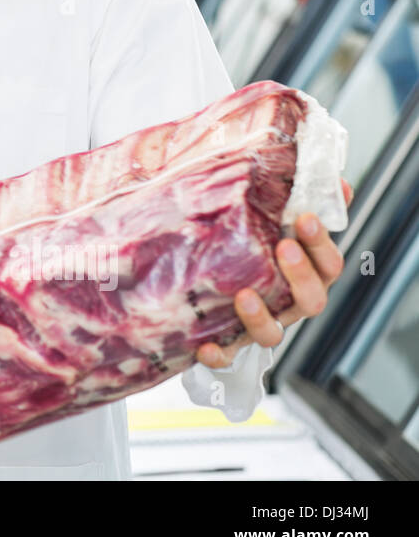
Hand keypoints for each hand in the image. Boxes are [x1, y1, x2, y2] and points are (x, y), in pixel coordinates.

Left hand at [195, 178, 352, 368]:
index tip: (305, 217)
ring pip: (274, 333)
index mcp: (304, 274)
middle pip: (312, 300)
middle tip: (285, 247)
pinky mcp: (230, 344)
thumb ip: (297, 199)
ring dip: (262, 317)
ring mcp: (262, 325)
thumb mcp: (267, 218)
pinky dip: (218, 355)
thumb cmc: (248, 246)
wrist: (207, 287)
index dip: (321, 243)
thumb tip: (335, 179)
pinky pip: (227, 357)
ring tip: (244, 295)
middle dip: (302, 275)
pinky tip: (203, 347)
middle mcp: (288, 303)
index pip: (328, 263)